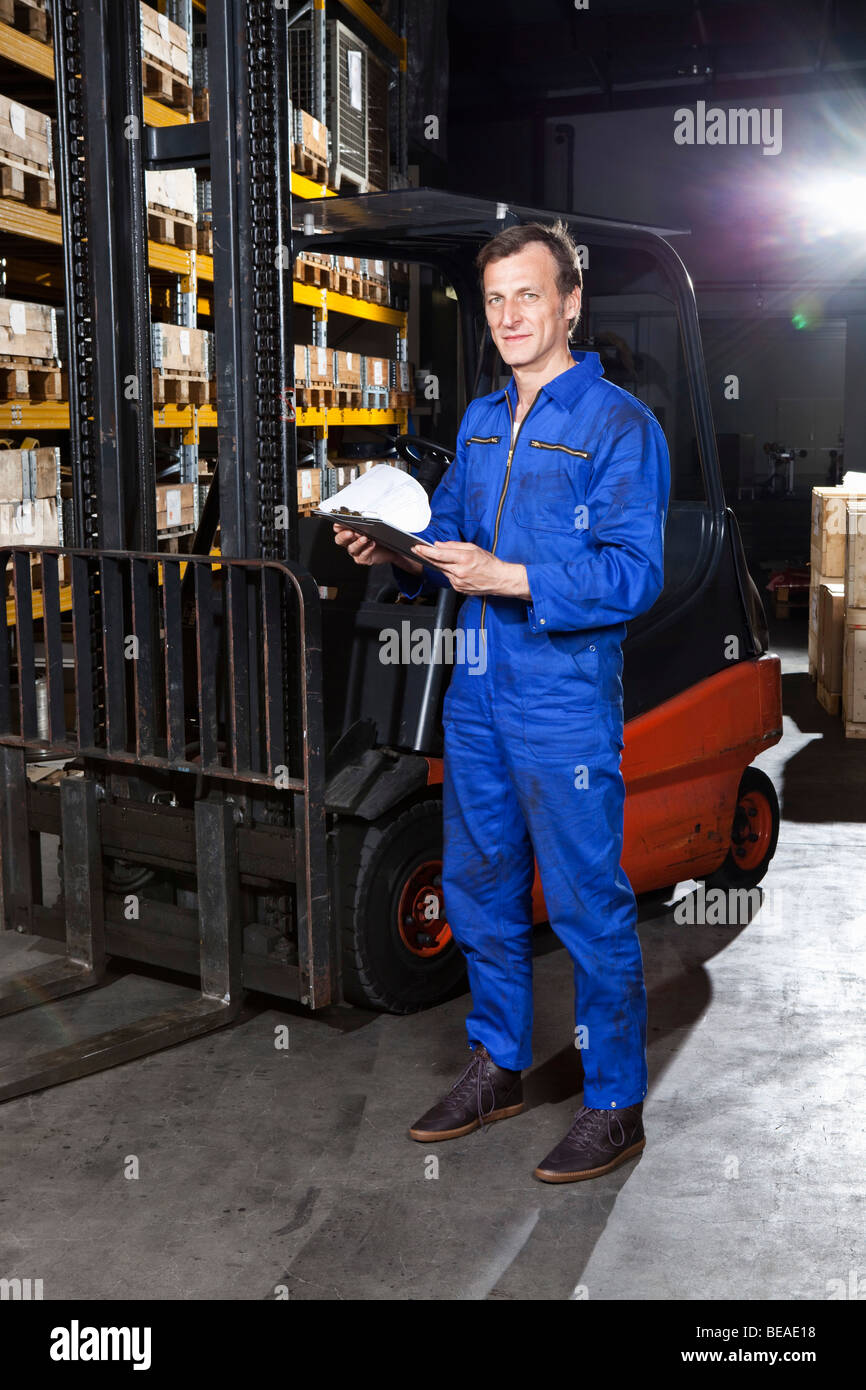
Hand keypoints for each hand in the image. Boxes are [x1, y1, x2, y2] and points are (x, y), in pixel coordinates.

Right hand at [332, 524, 421, 573]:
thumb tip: (363, 515)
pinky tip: (372, 544)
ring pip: (351, 548)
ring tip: (364, 538)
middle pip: (340, 540)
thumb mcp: (374, 526)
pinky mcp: (364, 559)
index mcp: (350, 532)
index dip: (338, 526)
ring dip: (357, 543)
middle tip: (350, 532)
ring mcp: (356, 551)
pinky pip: (362, 556)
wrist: (391, 549)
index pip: (339, 528)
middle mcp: (351, 542)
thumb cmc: (381, 536)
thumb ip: (366, 522)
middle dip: (344, 536)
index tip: (340, 522)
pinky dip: (367, 550)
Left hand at [411, 541, 529, 598]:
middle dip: (425, 556)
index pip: (440, 554)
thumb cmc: (489, 563)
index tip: (417, 547)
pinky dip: (449, 572)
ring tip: (442, 557)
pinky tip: (456, 569)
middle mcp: (459, 572)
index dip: (426, 551)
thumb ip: (454, 546)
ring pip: (443, 570)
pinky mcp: (459, 588)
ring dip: (440, 563)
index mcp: (464, 559)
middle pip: (437, 563)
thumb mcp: (473, 548)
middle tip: (417, 549)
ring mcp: (458, 582)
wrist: (500, 580)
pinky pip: (449, 578)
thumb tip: (439, 545)